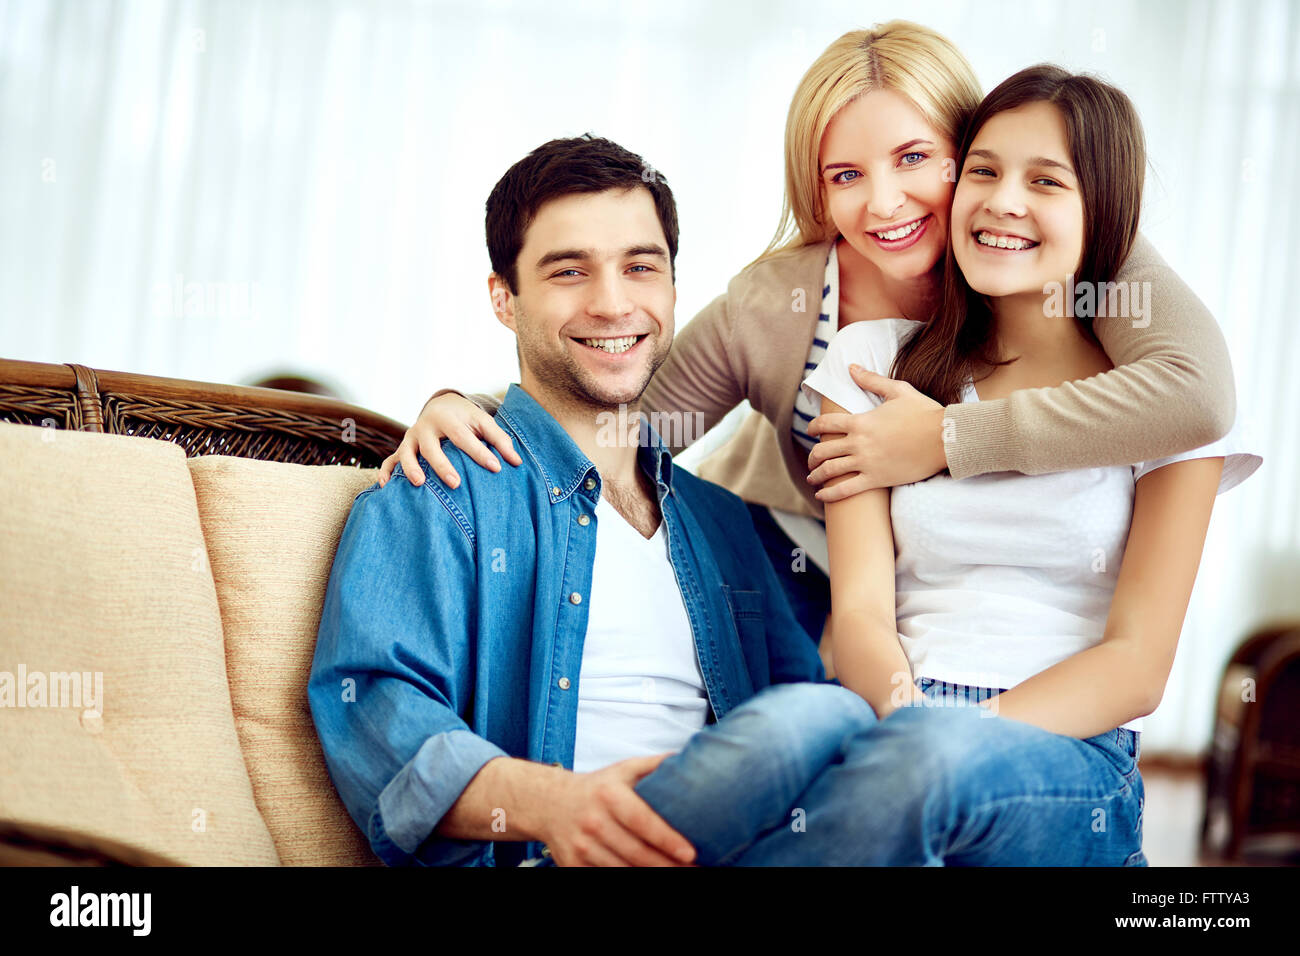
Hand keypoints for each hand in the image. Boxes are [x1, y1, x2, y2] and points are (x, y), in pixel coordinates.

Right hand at [377, 392, 521, 488]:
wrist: (441, 405)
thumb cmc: (467, 419)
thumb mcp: (484, 423)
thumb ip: (500, 440)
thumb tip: (517, 462)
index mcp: (449, 419)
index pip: (463, 437)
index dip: (480, 452)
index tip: (496, 468)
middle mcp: (426, 427)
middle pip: (431, 446)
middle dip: (443, 465)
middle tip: (456, 483)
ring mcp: (411, 438)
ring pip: (406, 453)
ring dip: (411, 468)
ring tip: (421, 484)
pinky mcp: (402, 449)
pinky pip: (389, 461)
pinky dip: (385, 473)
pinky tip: (386, 487)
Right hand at [538, 753, 696, 866]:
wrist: (549, 803)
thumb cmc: (598, 788)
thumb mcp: (623, 769)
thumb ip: (654, 765)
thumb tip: (686, 760)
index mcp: (608, 796)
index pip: (642, 821)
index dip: (667, 839)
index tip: (690, 852)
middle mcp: (594, 822)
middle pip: (636, 852)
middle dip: (667, 864)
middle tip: (694, 868)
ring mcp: (582, 847)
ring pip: (623, 869)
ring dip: (651, 874)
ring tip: (676, 873)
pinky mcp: (573, 865)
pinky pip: (606, 876)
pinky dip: (629, 877)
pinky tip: (646, 874)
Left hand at [806, 365, 946, 499]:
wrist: (945, 437)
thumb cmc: (924, 412)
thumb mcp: (897, 390)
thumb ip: (871, 380)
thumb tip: (852, 367)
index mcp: (860, 421)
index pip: (825, 424)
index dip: (813, 427)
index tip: (809, 430)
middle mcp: (858, 443)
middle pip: (822, 451)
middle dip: (812, 456)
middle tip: (811, 460)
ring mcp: (866, 463)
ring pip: (830, 471)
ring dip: (816, 475)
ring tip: (812, 478)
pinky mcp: (876, 479)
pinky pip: (846, 490)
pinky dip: (829, 494)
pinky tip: (822, 495)